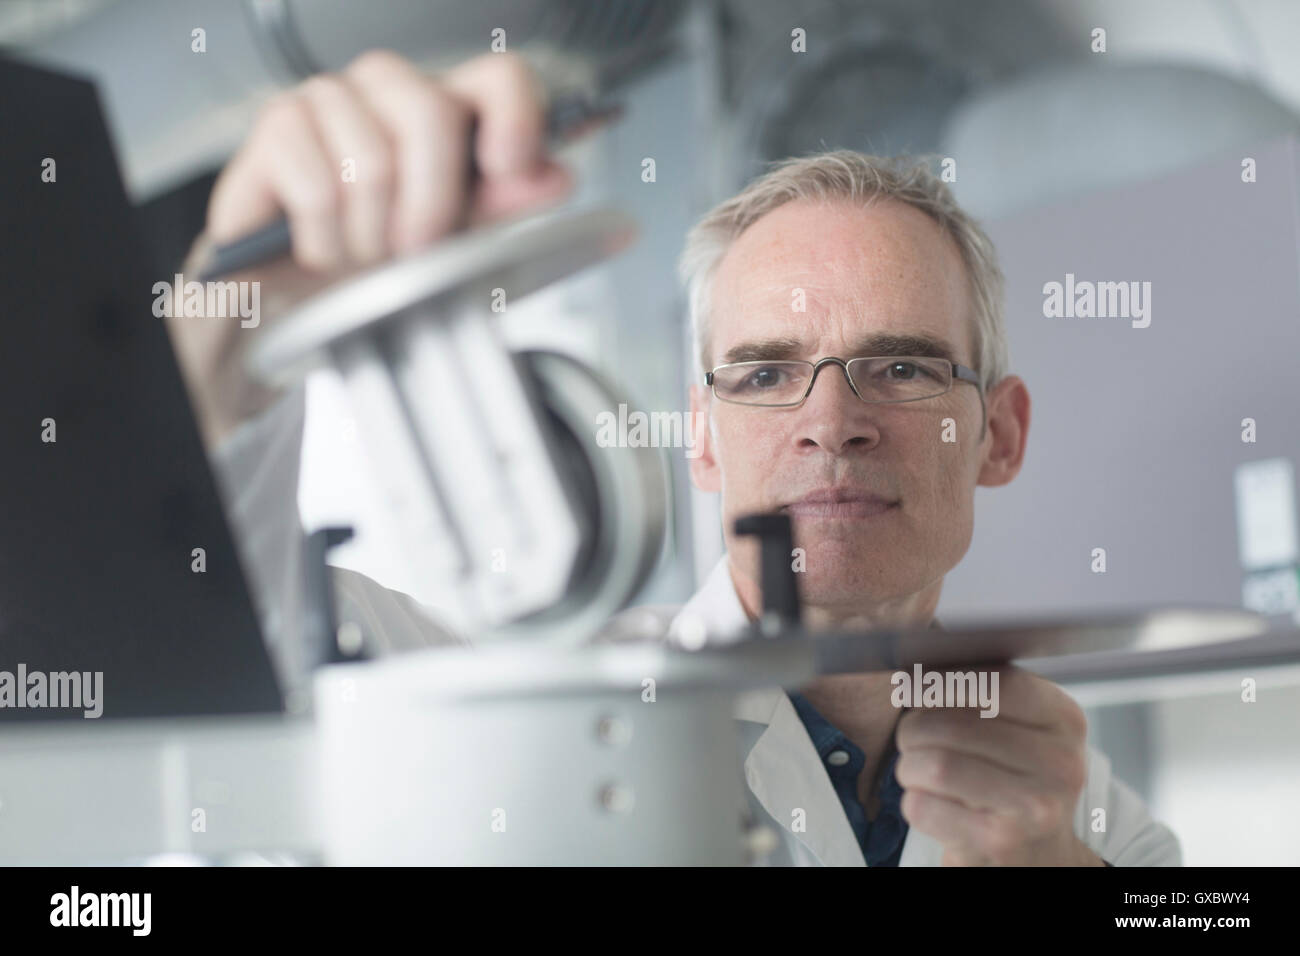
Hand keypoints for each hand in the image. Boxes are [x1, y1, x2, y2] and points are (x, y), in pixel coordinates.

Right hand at [169, 49, 572, 445]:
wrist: (291, 300)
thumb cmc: (370, 264)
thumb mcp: (452, 243)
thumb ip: (502, 206)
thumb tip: (556, 176)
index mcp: (444, 109)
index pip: (499, 77)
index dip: (514, 117)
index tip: (508, 168)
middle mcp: (388, 90)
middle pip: (431, 112)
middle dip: (429, 205)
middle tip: (412, 250)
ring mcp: (329, 98)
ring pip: (372, 162)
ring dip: (368, 236)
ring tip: (357, 252)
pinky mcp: (277, 125)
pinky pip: (318, 189)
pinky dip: (323, 241)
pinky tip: (316, 246)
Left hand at [894, 666, 1102, 865]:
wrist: (1042, 853)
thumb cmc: (1018, 779)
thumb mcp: (1021, 727)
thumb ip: (981, 692)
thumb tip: (918, 675)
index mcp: (1065, 720)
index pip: (995, 684)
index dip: (941, 682)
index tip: (910, 687)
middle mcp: (1059, 764)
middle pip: (953, 726)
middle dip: (914, 729)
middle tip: (911, 739)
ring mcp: (1034, 807)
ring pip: (934, 765)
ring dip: (909, 766)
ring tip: (917, 771)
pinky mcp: (1000, 843)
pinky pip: (923, 806)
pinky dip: (912, 802)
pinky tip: (932, 804)